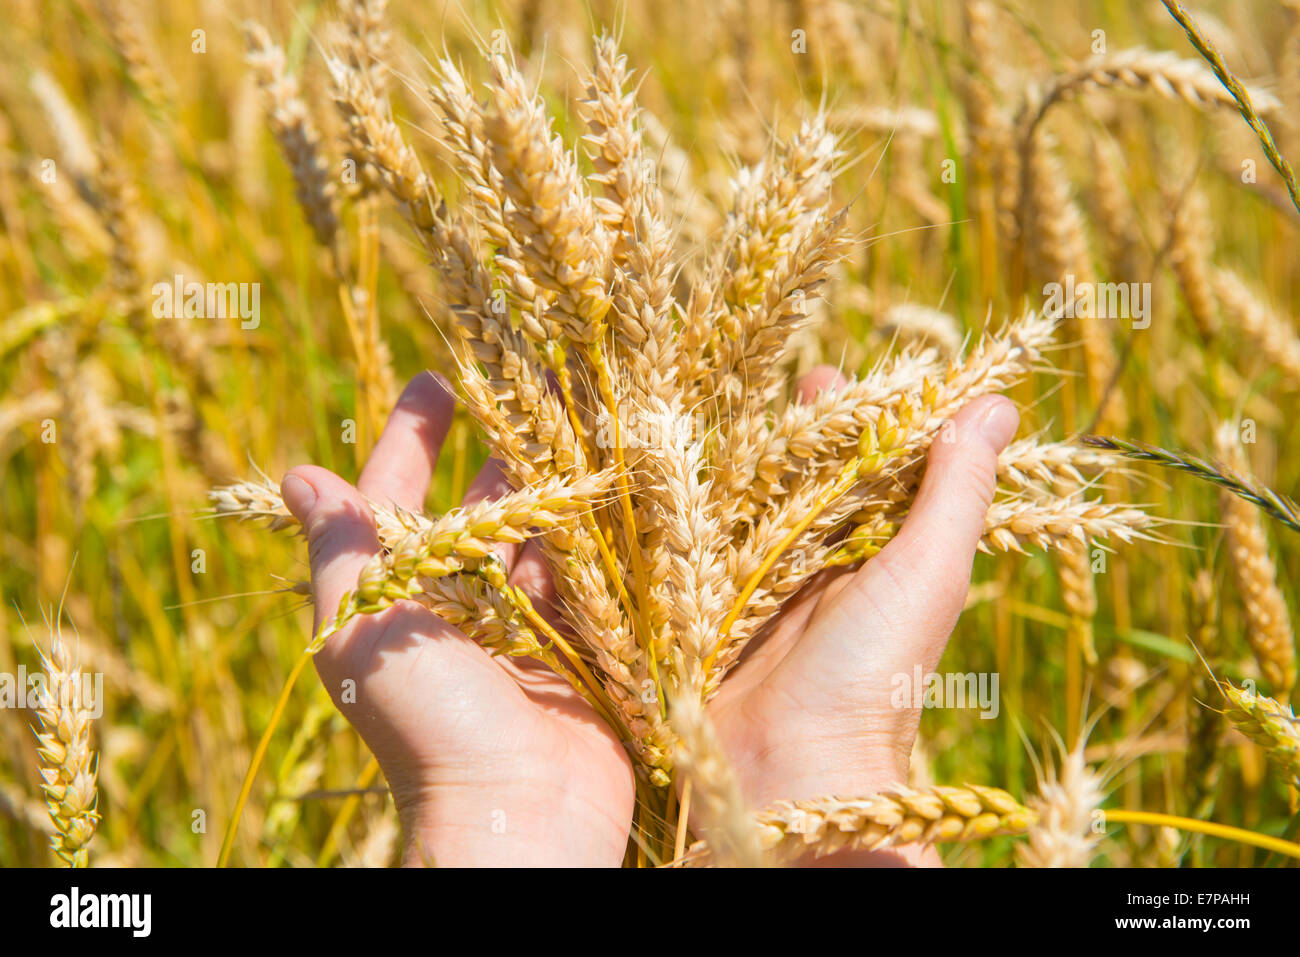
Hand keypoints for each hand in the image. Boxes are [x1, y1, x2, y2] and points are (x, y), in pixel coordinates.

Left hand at [281, 373, 633, 866]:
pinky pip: (591, 574)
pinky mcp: (583, 645)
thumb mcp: (362, 623)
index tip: (436, 378)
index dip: (410, 435)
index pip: (399, 493)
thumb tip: (299, 474)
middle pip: (479, 505)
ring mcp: (524, 624)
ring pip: (540, 531)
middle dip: (501, 448)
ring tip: (587, 420)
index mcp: (400, 592)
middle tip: (536, 386)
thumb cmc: (426, 719)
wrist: (519, 808)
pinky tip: (620, 483)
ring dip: (557, 480)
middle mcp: (460, 603)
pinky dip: (600, 532)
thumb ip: (339, 547)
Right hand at [707, 371, 1019, 865]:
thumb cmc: (875, 677)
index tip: (839, 370)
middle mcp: (818, 566)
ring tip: (714, 402)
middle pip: (803, 477)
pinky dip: (684, 510)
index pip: (870, 467)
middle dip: (790, 428)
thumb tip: (997, 404)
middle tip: (772, 375)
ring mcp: (756, 587)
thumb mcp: (925, 575)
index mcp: (878, 555)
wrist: (792, 775)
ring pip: (745, 504)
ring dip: (731, 461)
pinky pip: (693, 544)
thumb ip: (955, 494)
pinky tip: (664, 468)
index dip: (858, 417)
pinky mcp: (702, 607)